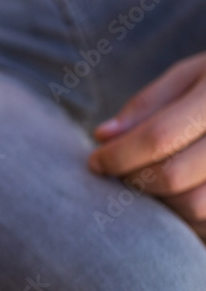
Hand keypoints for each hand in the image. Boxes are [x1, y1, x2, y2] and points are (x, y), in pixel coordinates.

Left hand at [89, 51, 205, 234]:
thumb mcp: (192, 75)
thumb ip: (147, 104)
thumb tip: (102, 136)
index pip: (159, 137)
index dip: (118, 155)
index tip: (95, 162)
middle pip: (172, 177)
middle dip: (135, 180)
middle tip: (121, 173)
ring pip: (194, 206)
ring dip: (160, 201)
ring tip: (152, 181)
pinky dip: (187, 215)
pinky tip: (180, 192)